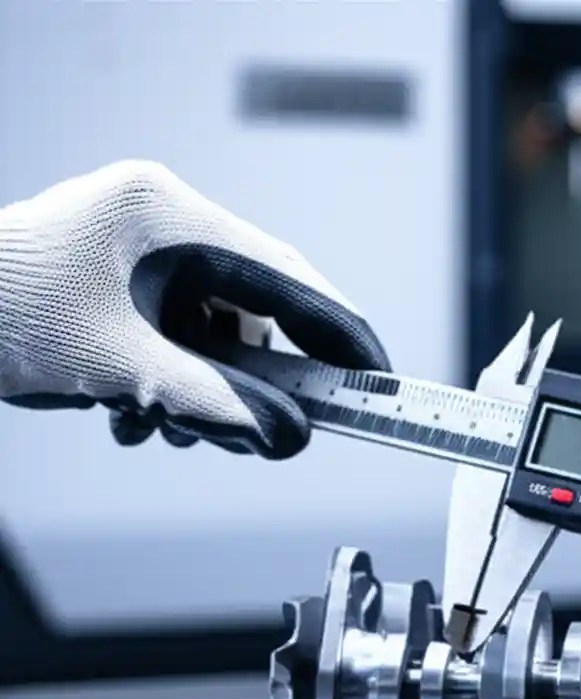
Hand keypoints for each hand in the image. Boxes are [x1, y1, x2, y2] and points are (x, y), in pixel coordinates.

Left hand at [0, 160, 390, 458]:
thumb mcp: (118, 369)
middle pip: (252, 304)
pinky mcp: (116, 273)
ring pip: (213, 325)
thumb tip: (285, 437)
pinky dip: (171, 376)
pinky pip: (175, 328)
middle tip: (272, 431)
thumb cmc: (0, 314)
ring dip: (206, 386)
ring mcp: (136, 243)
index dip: (338, 331)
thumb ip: (213, 403)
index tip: (376, 374)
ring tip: (175, 430)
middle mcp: (159, 218)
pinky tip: (137, 415)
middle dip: (258, 376)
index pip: (284, 276)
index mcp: (168, 214)